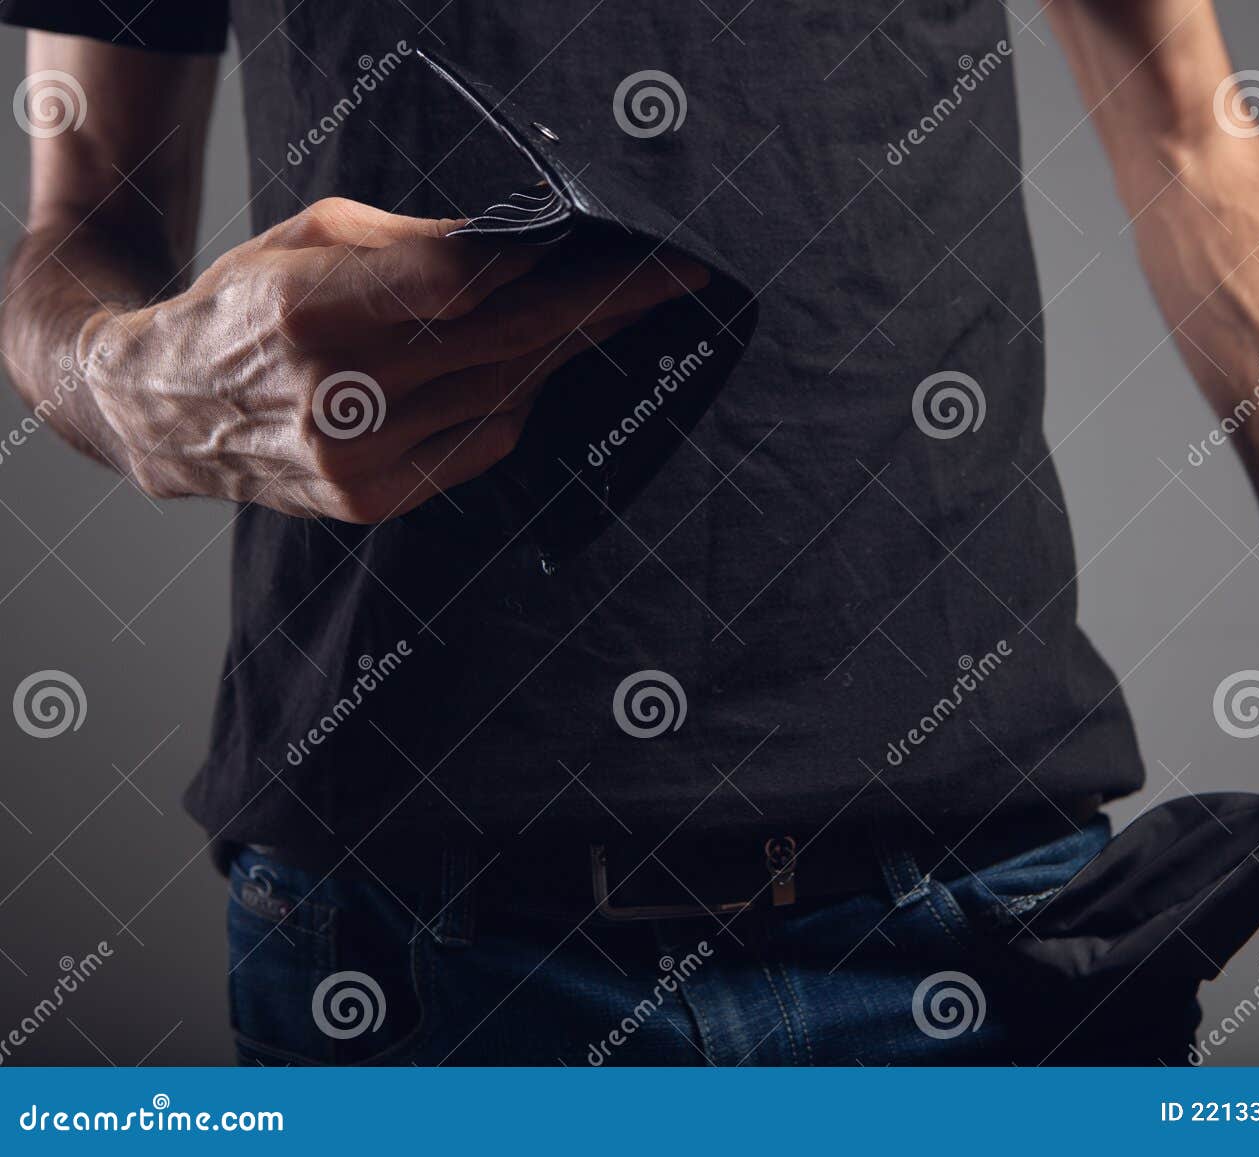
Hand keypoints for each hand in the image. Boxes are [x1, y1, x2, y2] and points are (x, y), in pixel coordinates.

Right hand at [77, 197, 705, 521]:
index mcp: (308, 313)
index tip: (620, 254)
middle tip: (666, 284)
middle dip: (598, 311)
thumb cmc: (244, 304)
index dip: (552, 269)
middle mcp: (335, 398)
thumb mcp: (313, 237)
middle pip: (504, 345)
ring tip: (609, 316)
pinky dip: (518, 399)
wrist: (165, 406)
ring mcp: (358, 461)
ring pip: (505, 396)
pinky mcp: (374, 501)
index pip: (462, 287)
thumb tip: (521, 243)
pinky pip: (484, 443)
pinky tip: (533, 368)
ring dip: (567, 353)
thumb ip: (419, 245)